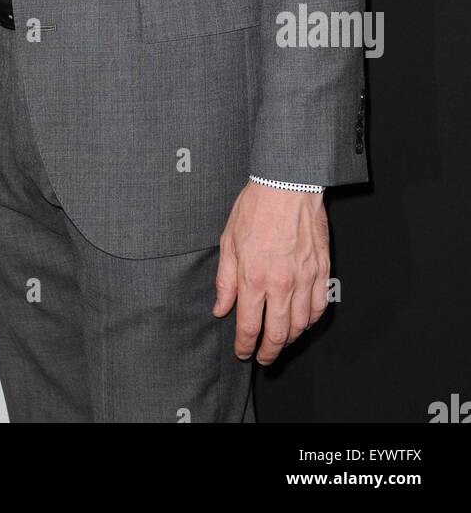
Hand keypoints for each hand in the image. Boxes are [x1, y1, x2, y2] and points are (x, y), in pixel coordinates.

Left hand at [213, 180, 329, 363]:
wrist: (287, 184)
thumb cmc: (256, 208)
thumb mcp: (228, 242)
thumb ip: (225, 280)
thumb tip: (221, 308)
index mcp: (253, 277)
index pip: (249, 326)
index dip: (244, 345)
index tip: (242, 352)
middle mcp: (281, 283)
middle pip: (277, 334)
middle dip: (268, 353)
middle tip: (262, 358)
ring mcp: (305, 278)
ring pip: (300, 325)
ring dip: (289, 340)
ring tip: (280, 342)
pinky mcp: (322, 271)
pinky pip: (319, 307)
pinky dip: (310, 321)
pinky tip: (302, 323)